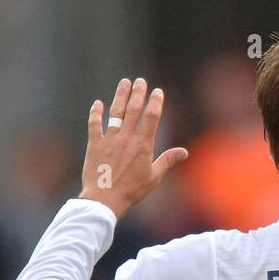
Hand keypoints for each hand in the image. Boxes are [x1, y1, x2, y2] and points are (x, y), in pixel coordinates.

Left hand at [79, 77, 187, 218]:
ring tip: (124, 83)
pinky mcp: (94, 144)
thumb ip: (167, 161)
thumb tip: (184, 152)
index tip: (157, 91)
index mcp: (143, 145)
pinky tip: (98, 103)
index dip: (155, 102)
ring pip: (116, 112)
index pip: (151, 117)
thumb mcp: (154, 177)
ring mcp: (109, 139)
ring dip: (120, 96)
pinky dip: (96, 113)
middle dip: (138, 93)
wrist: (106, 198)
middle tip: (140, 81)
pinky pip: (94, 124)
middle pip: (134, 110)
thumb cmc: (132, 191)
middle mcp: (127, 138)